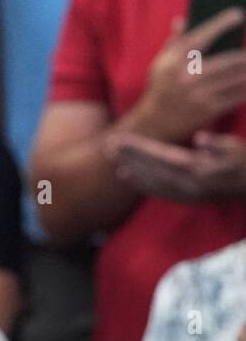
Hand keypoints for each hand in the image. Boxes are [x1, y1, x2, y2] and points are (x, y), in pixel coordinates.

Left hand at [106, 130, 245, 201]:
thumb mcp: (236, 148)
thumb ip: (218, 144)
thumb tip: (201, 140)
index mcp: (198, 169)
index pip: (160, 156)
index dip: (138, 148)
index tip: (119, 140)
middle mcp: (190, 185)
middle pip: (152, 170)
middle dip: (129, 159)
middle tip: (107, 148)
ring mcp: (189, 194)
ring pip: (154, 183)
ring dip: (133, 172)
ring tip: (114, 163)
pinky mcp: (190, 200)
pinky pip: (161, 193)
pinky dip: (144, 186)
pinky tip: (129, 178)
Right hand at [130, 9, 245, 143]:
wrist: (156, 121)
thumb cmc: (161, 86)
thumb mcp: (160, 62)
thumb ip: (174, 42)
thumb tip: (183, 20)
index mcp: (174, 61)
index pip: (202, 36)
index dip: (222, 23)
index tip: (238, 14)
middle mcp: (188, 77)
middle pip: (229, 59)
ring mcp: (200, 94)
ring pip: (238, 77)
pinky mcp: (210, 109)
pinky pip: (238, 95)